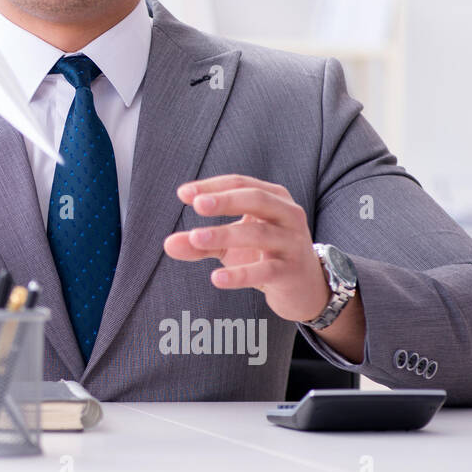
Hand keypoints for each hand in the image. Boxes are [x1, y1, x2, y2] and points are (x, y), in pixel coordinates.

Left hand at [162, 174, 329, 323]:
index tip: (183, 194)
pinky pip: (265, 270)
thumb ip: (199, 243)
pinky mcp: (291, 271)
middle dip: (226, 200)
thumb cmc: (263, 255)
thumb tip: (167, 244)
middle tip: (197, 204)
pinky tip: (216, 278)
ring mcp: (292, 242)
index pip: (240, 183)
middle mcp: (287, 214)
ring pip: (259, 234)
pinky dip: (240, 274)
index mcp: (272, 197)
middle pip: (256, 199)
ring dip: (225, 234)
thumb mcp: (230, 245)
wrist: (304, 288)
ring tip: (195, 237)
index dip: (212, 186)